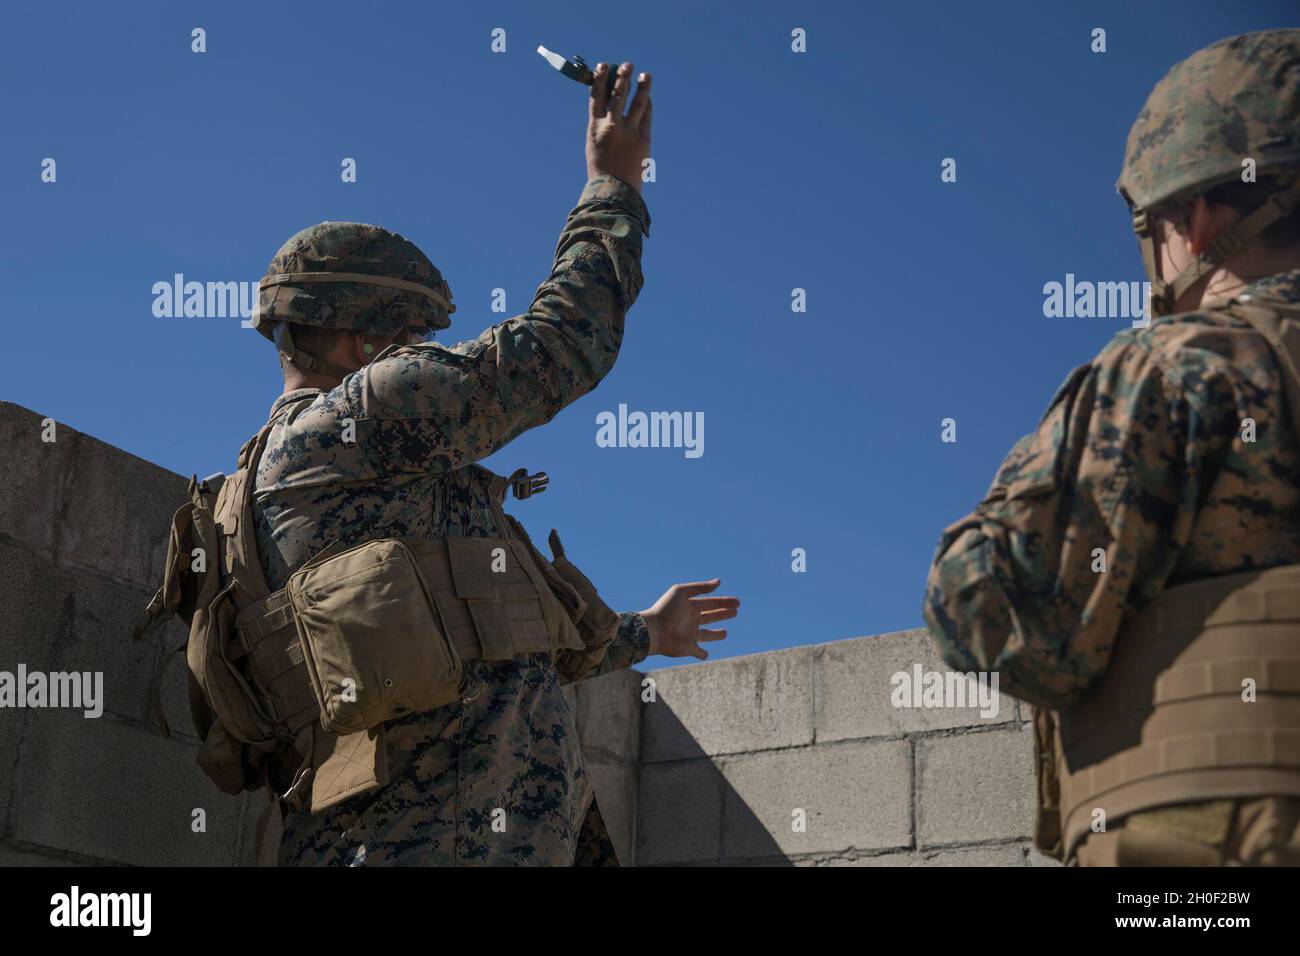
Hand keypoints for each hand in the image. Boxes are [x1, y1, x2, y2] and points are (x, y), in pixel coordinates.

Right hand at [586, 62, 651, 191]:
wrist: (614, 191)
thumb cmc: (602, 170)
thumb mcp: (594, 145)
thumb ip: (601, 125)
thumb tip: (611, 104)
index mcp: (594, 127)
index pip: (596, 95)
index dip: (600, 78)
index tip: (604, 66)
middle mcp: (611, 126)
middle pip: (618, 94)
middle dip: (623, 77)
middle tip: (627, 65)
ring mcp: (628, 132)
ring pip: (637, 102)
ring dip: (641, 86)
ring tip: (645, 74)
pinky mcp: (643, 139)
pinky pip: (646, 116)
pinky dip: (647, 104)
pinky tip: (648, 96)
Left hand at [640, 580, 738, 659]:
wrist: (653, 631)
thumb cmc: (665, 609)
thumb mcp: (681, 592)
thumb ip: (700, 588)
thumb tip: (719, 582)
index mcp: (690, 606)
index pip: (711, 603)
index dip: (724, 602)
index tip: (737, 602)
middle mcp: (692, 620)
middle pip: (711, 616)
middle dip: (723, 614)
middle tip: (736, 611)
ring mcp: (690, 635)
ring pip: (707, 635)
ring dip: (716, 634)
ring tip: (725, 633)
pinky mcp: (688, 648)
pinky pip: (697, 652)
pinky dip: (702, 654)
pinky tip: (705, 654)